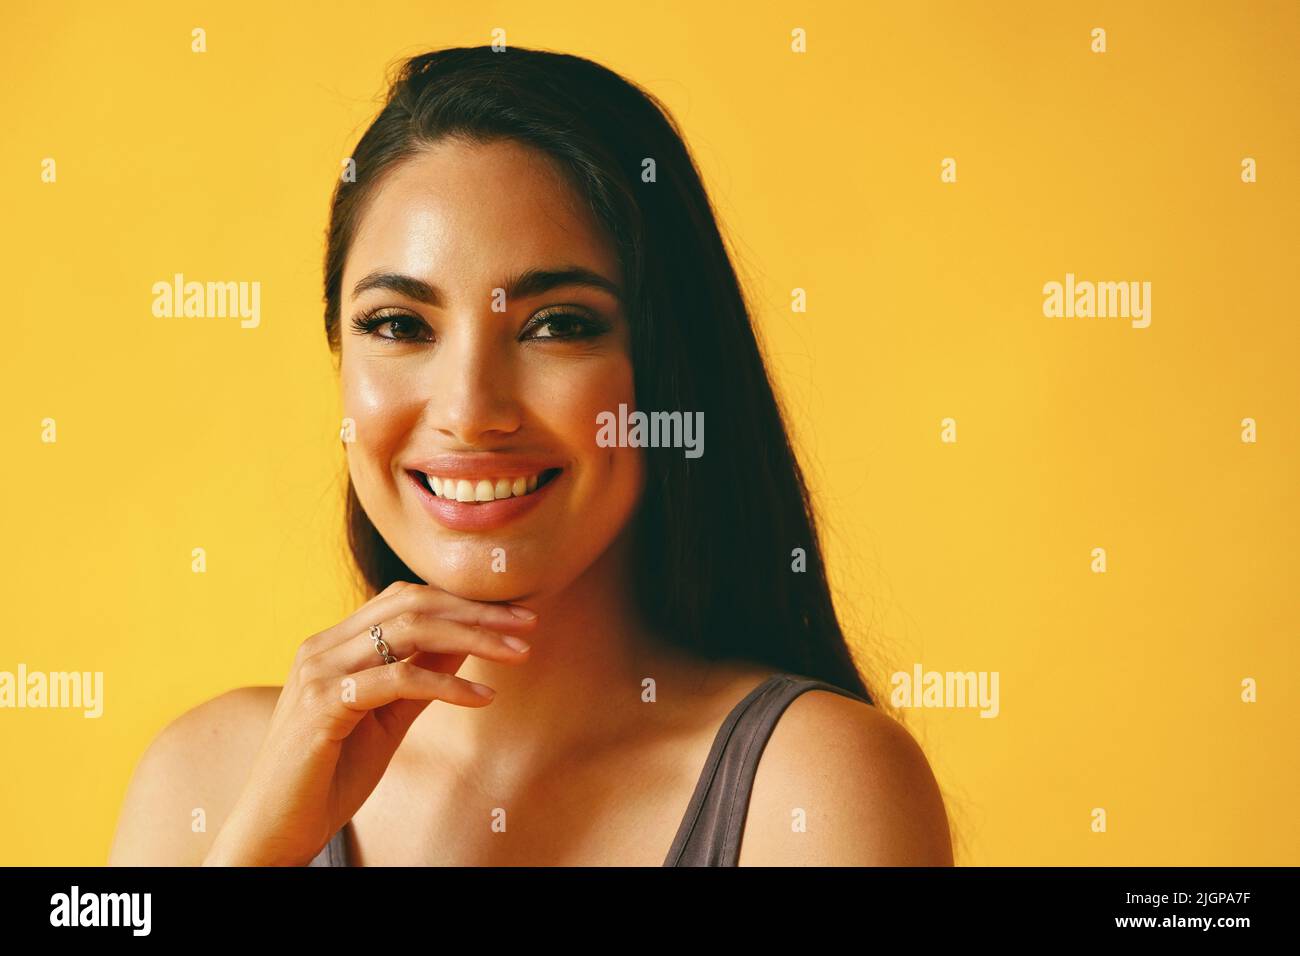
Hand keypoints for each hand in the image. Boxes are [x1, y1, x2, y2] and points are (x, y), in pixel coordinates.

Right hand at [202, 580, 534, 865]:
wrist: (275, 828)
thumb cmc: (329, 775)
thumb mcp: (387, 717)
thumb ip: (421, 677)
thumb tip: (466, 642)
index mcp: (333, 643)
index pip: (406, 598)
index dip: (463, 601)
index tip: (514, 615)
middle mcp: (322, 647)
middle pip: (413, 604)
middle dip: (477, 611)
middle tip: (528, 623)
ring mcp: (319, 672)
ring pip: (410, 630)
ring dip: (474, 637)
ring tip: (517, 652)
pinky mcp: (323, 705)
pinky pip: (400, 680)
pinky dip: (448, 685)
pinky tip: (483, 698)